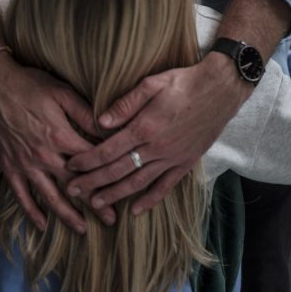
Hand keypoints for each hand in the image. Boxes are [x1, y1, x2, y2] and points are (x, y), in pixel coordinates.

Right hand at [0, 54, 107, 233]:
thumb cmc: (30, 85)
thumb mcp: (62, 93)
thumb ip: (85, 113)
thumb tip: (108, 128)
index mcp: (61, 136)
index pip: (91, 161)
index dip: (107, 174)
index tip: (122, 186)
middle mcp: (45, 156)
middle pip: (75, 185)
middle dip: (94, 204)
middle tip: (110, 220)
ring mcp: (26, 165)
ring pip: (50, 197)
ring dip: (67, 215)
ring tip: (83, 229)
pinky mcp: (10, 168)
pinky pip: (22, 196)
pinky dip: (32, 212)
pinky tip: (42, 225)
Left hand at [65, 53, 250, 214]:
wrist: (220, 89)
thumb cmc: (184, 82)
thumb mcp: (152, 84)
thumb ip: (125, 104)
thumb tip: (100, 122)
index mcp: (144, 127)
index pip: (108, 150)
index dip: (87, 160)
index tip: (70, 166)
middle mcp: (156, 148)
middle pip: (118, 171)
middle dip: (93, 182)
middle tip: (73, 191)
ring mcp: (172, 158)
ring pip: (138, 183)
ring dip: (114, 195)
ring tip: (95, 204)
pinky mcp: (185, 163)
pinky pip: (165, 186)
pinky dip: (150, 200)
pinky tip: (136, 209)